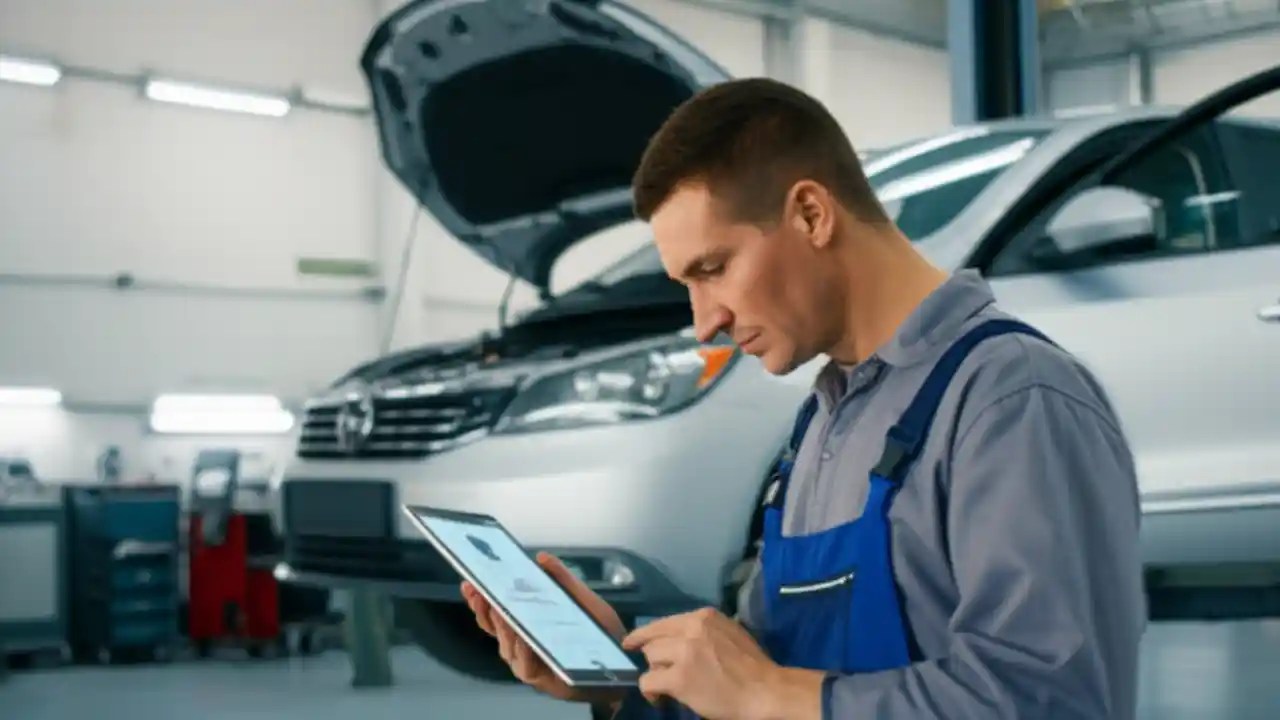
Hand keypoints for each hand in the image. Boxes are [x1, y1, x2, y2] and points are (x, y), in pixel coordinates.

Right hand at [461, 552, 627, 709]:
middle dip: (483, 610)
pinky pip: (525, 666)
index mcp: (528, 625)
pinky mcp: (543, 679)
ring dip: (502, 628)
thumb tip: (541, 557)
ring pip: (506, 647)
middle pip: (494, 629)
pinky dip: (522, 652)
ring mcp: (530, 663)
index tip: (469, 582)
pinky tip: (522, 638)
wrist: (625, 663)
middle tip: (479, 592)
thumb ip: (563, 579)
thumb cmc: (600, 632)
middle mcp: (523, 645)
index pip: (496, 612)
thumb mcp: (583, 599)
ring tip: (499, 611)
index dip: (480, 600)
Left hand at [621, 607, 822, 719]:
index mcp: (704, 617)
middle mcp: (691, 628)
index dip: (645, 634)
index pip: (664, 622)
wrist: (764, 690)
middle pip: (653, 639)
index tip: (631, 641)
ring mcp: (684, 652)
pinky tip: (660, 698)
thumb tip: (680, 639)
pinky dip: (651, 691)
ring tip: (667, 687)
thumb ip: (704, 632)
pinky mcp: (679, 677)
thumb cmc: (753, 667)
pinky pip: (648, 681)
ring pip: (650, 658)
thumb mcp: (729, 633)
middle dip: (655, 657)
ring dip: (656, 673)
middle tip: (663, 673)